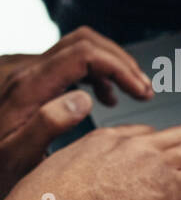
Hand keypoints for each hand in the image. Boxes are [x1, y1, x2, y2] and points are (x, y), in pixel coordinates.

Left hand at [0, 27, 152, 199]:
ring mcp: (29, 75)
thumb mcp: (17, 157)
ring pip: (80, 48)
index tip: (140, 91)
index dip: (119, 68)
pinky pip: (71, 63)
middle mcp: (27, 74)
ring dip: (113, 66)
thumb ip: (47, 126)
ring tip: (134, 92)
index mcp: (28, 88)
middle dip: (122, 63)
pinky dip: (99, 74)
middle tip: (144, 90)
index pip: (84, 54)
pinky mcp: (32, 82)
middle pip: (85, 42)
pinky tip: (107, 97)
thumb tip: (83, 99)